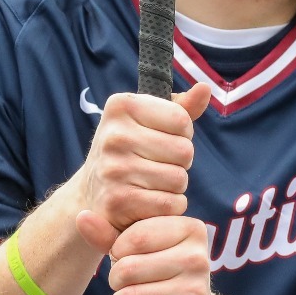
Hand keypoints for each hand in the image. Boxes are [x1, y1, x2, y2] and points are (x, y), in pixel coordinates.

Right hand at [69, 84, 211, 246]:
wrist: (90, 193)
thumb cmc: (128, 151)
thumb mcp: (147, 122)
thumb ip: (180, 107)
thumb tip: (205, 88)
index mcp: (121, 106)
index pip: (181, 119)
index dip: (183, 133)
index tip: (165, 138)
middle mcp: (114, 135)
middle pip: (184, 150)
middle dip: (181, 162)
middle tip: (159, 164)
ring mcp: (114, 169)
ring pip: (179, 179)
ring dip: (175, 186)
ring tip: (153, 182)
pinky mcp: (118, 201)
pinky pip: (170, 203)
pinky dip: (170, 206)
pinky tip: (151, 201)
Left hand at [76, 213, 212, 294]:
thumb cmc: (159, 274)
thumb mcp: (138, 249)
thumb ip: (109, 233)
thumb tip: (82, 217)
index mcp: (192, 229)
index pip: (135, 237)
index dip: (118, 251)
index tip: (128, 258)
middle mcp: (200, 259)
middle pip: (129, 268)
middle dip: (116, 280)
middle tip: (127, 284)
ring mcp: (197, 293)